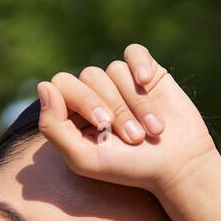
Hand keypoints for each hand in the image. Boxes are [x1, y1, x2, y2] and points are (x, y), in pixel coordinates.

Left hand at [37, 44, 220, 196]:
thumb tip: (43, 86)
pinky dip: (140, 65)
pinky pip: (133, 53)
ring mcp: (118, 82)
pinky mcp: (146, 72)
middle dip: (113, 107)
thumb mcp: (83, 158)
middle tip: (133, 138)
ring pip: (114, 70)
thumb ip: (53, 127)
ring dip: (135, 103)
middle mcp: (93, 95)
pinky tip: (147, 82)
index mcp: (72, 114)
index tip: (103, 126)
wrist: (176, 164)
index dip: (84, 101)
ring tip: (151, 130)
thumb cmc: (128, 168)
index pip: (62, 86)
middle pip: (89, 76)